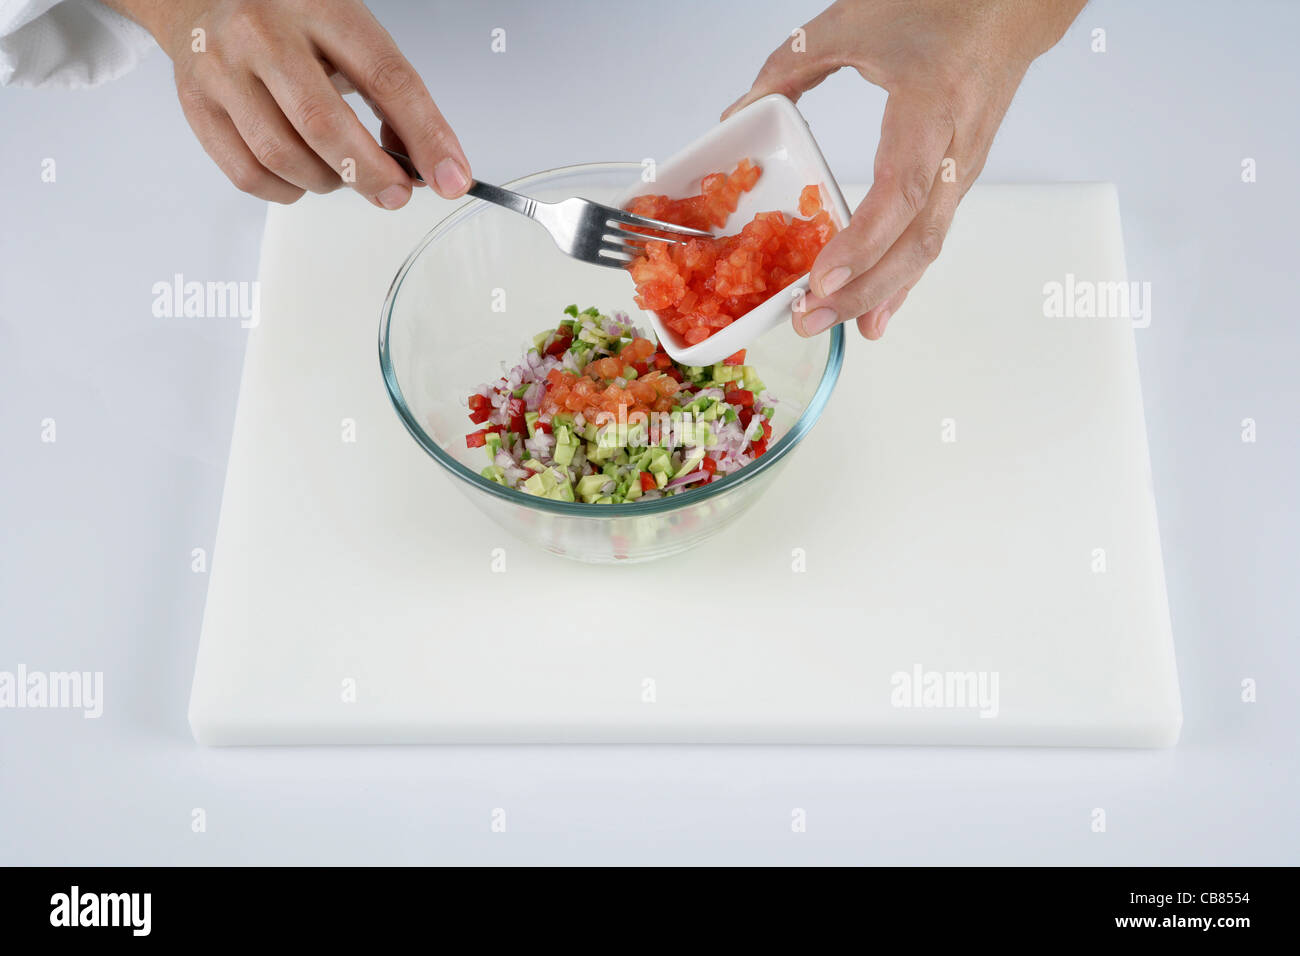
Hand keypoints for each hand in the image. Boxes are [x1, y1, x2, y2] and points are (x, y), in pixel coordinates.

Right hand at [109, 0, 470, 206]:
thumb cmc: (289, 21)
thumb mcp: (347, 34)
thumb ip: (386, 94)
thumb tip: (420, 163)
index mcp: (321, 7)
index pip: (387, 78)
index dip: (427, 135)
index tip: (452, 177)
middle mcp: (265, 33)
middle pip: (326, 124)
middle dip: (372, 173)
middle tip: (396, 194)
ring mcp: (223, 69)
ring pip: (284, 156)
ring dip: (327, 182)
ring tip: (342, 173)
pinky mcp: (196, 105)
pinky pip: (248, 174)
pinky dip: (286, 190)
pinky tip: (300, 175)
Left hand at [723, 0, 1084, 338]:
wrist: (1011, 1)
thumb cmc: (940, 6)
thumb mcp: (851, 23)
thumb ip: (788, 67)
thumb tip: (739, 112)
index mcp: (931, 105)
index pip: (899, 190)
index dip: (862, 242)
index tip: (822, 277)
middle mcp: (955, 147)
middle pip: (916, 239)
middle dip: (863, 289)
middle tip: (812, 319)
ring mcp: (963, 169)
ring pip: (927, 246)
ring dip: (881, 293)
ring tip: (835, 326)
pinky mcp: (959, 179)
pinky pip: (930, 237)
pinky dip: (900, 278)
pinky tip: (874, 311)